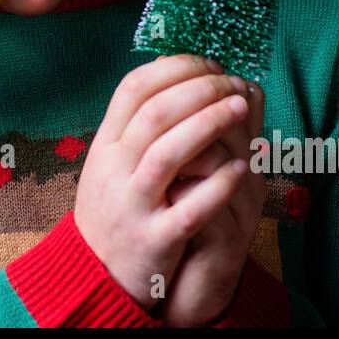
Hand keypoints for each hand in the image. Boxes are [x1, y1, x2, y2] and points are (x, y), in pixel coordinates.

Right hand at [73, 54, 255, 311]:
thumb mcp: (111, 162)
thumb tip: (174, 69)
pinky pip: (190, 208)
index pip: (133, 88)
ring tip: (240, 108)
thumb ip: (135, 123)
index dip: (175, 68)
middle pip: (155, 114)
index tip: (209, 63)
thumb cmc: (115, 208)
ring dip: (210, 124)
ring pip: (169, 153)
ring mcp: (132, 205)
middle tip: (232, 83)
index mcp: (105, 144)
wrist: (95, 275)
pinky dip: (218, 183)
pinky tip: (244, 167)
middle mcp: (113, 170)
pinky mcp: (154, 240)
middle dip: (200, 90)